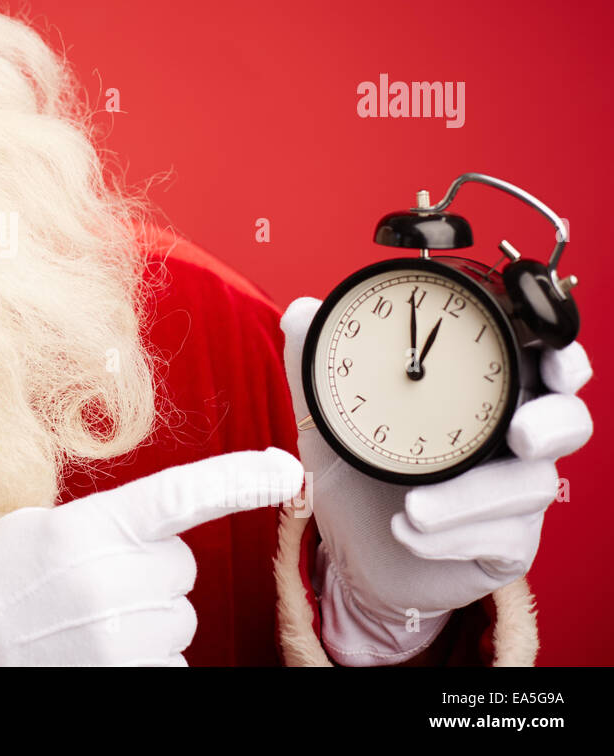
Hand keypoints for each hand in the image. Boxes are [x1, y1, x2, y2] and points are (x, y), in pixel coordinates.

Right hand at [0, 448, 303, 665]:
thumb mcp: (39, 528)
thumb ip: (103, 520)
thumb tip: (160, 529)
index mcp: (91, 527)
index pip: (180, 496)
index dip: (237, 480)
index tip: (285, 469)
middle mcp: (113, 579)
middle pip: (180, 568)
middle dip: (149, 573)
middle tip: (94, 583)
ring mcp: (123, 634)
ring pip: (179, 617)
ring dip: (147, 617)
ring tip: (88, 620)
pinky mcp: (130, 674)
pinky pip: (171, 659)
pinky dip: (144, 654)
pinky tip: (97, 648)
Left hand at [281, 296, 592, 664]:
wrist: (350, 556)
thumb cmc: (356, 480)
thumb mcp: (328, 422)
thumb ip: (316, 367)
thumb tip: (300, 310)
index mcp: (478, 395)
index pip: (538, 362)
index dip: (560, 354)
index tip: (552, 352)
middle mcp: (507, 441)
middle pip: (568, 420)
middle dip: (555, 421)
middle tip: (520, 432)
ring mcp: (512, 495)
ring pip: (532, 485)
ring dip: (473, 495)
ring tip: (414, 505)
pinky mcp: (506, 546)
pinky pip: (503, 537)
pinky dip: (453, 534)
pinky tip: (407, 531)